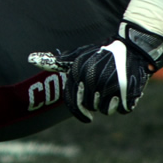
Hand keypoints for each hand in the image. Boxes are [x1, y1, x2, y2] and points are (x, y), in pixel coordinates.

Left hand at [27, 18, 162, 123]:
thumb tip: (30, 58)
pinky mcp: (127, 91)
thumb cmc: (102, 52)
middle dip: (97, 102)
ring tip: (116, 88)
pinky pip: (123, 109)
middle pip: (90, 107)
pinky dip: (125, 103)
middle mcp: (92, 79)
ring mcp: (109, 86)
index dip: (80, 112)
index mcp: (79, 73)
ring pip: (106, 110)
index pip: (73, 102)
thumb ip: (57, 62)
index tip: (87, 117)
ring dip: (111, 103)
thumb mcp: (79, 55)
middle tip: (105, 89)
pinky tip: (126, 91)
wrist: (132, 45)